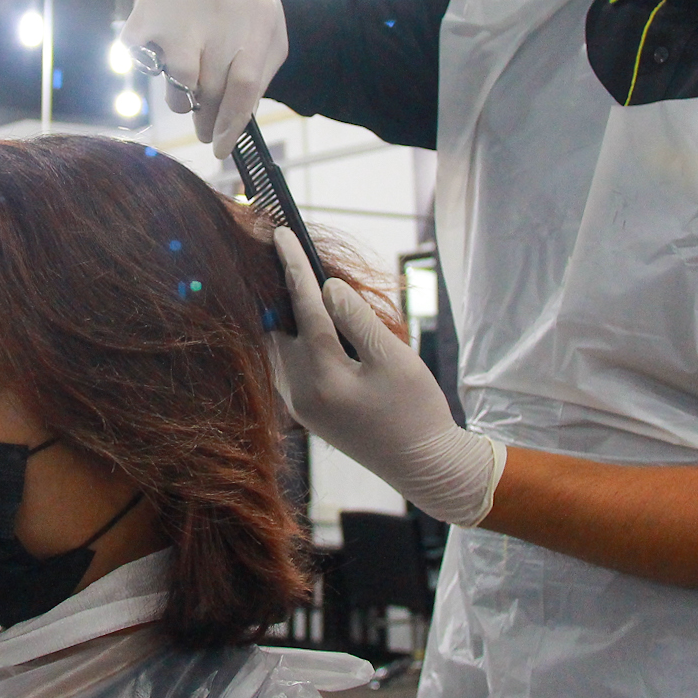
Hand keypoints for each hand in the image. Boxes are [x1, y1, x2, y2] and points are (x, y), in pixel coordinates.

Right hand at [118, 0, 285, 157]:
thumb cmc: (247, 4)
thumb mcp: (269, 32)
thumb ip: (260, 74)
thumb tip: (237, 121)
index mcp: (256, 22)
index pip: (242, 87)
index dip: (230, 125)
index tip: (220, 149)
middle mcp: (218, 13)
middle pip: (209, 88)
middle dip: (206, 120)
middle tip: (205, 130)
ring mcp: (181, 10)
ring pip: (176, 79)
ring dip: (180, 98)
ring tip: (186, 91)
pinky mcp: (148, 8)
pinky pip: (141, 59)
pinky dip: (149, 67)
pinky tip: (162, 58)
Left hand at [271, 229, 505, 526]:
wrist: (422, 466)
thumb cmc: (416, 411)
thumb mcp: (394, 359)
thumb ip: (357, 319)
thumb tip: (328, 286)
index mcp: (322, 377)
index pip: (301, 307)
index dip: (292, 266)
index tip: (280, 231)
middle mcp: (299, 391)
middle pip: (275, 326)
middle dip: (277, 288)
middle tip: (281, 250)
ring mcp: (298, 403)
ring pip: (277, 345)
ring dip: (284, 313)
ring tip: (295, 278)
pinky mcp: (305, 410)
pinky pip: (287, 362)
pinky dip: (292, 335)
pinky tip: (308, 318)